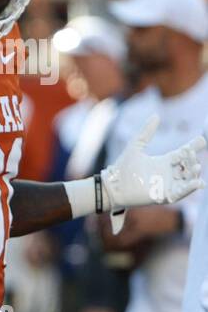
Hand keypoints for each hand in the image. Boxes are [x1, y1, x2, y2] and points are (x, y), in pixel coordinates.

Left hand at [101, 115, 204, 232]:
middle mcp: (168, 174)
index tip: (202, 139)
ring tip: (196, 167)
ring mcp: (167, 185)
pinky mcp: (163, 196)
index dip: (193, 147)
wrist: (112, 184)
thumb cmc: (122, 167)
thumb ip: (146, 132)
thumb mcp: (136, 146)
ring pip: (187, 180)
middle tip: (190, 153)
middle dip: (192, 161)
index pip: (183, 154)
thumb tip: (156, 115)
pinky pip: (180, 193)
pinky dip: (189, 189)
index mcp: (163, 162)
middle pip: (187, 167)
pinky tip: (197, 183)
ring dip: (194, 175)